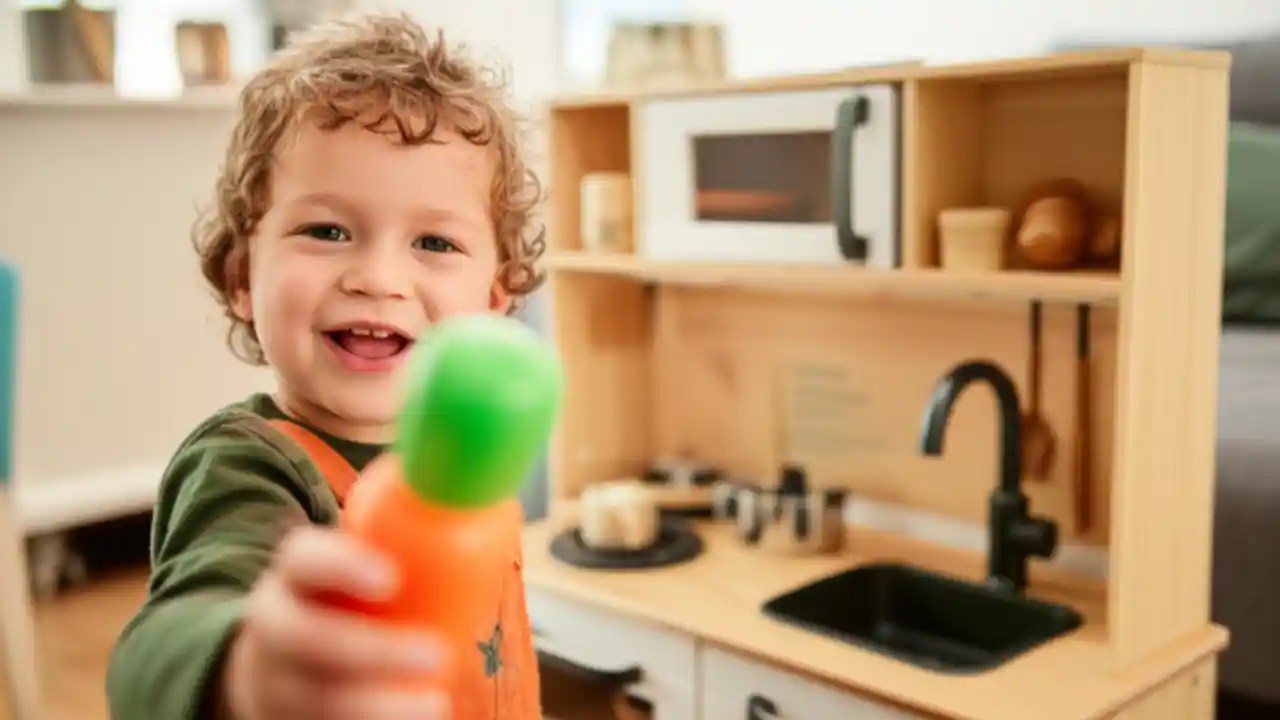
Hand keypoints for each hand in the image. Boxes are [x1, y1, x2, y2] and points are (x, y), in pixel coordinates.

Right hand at [220, 525, 449, 718]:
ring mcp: (273, 681)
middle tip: (438, 654)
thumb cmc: (345, 602)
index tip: (392, 578)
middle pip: (306, 638)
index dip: (342, 565)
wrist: (277, 661)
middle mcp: (273, 626)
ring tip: (437, 703)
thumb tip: (495, 506)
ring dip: (380, 706)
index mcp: (294, 573)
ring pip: (316, 698)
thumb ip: (404, 541)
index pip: (304, 558)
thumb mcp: (357, 566)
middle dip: (375, 650)